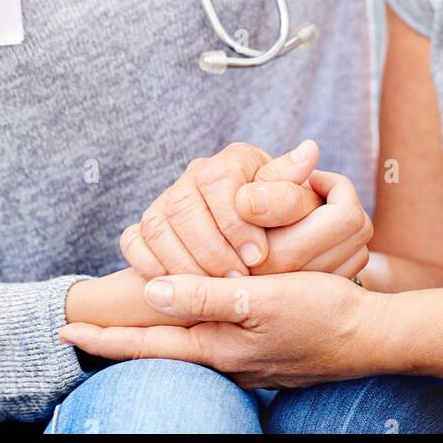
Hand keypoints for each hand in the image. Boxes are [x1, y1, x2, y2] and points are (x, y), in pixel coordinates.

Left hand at [60, 270, 389, 388]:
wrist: (371, 335)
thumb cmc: (320, 311)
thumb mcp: (260, 297)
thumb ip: (206, 295)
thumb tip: (153, 292)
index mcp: (219, 344)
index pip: (149, 342)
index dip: (107, 336)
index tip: (65, 328)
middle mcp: (225, 357)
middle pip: (160, 348)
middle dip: (118, 341)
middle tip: (77, 333)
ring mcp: (245, 359)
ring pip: (185, 345)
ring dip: (152, 336)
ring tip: (123, 326)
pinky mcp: (264, 353)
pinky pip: (213, 342)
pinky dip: (189, 331)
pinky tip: (191, 323)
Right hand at [119, 140, 371, 278]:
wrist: (260, 242)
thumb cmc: (283, 221)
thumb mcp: (295, 204)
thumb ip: (293, 188)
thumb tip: (309, 152)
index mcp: (232, 162)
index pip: (219, 182)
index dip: (234, 221)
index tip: (259, 255)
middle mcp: (195, 175)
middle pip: (183, 205)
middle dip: (210, 248)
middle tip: (238, 279)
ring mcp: (167, 201)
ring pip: (156, 226)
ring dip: (183, 262)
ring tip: (213, 290)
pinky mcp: (146, 227)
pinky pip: (133, 241)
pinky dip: (150, 265)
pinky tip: (179, 289)